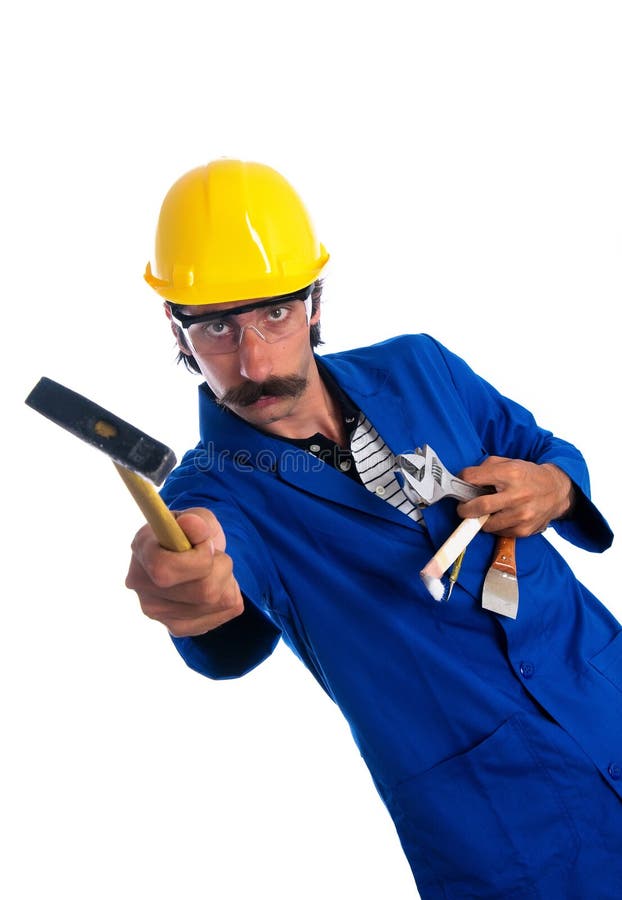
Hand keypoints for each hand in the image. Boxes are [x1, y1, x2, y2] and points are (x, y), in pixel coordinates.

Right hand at [125, 507, 243, 636]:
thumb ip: (197, 521)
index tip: (207, 545)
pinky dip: (228, 596)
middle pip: (201, 591)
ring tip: (215, 568)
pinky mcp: (176, 627)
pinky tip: (216, 585)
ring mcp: (156, 611)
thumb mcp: (197, 517)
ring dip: (227, 580)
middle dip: (221, 568)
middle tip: (216, 555)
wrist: (192, 554)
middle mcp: (141, 585)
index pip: (164, 570)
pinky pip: (222, 614)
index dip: (197, 558)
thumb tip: (192, 524)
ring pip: (214, 602)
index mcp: (141, 549)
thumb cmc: (191, 533)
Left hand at [456, 456, 574, 536]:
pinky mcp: (524, 529)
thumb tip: (463, 480)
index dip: (462, 482)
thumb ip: (485, 468)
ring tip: (484, 512)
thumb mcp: (508, 462)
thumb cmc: (528, 476)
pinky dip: (495, 526)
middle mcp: (517, 495)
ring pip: (486, 524)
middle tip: (463, 508)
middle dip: (464, 509)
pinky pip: (499, 532)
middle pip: (478, 506)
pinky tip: (500, 517)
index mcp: (510, 473)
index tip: (460, 486)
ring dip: (480, 519)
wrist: (556, 490)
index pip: (473, 478)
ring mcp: (521, 514)